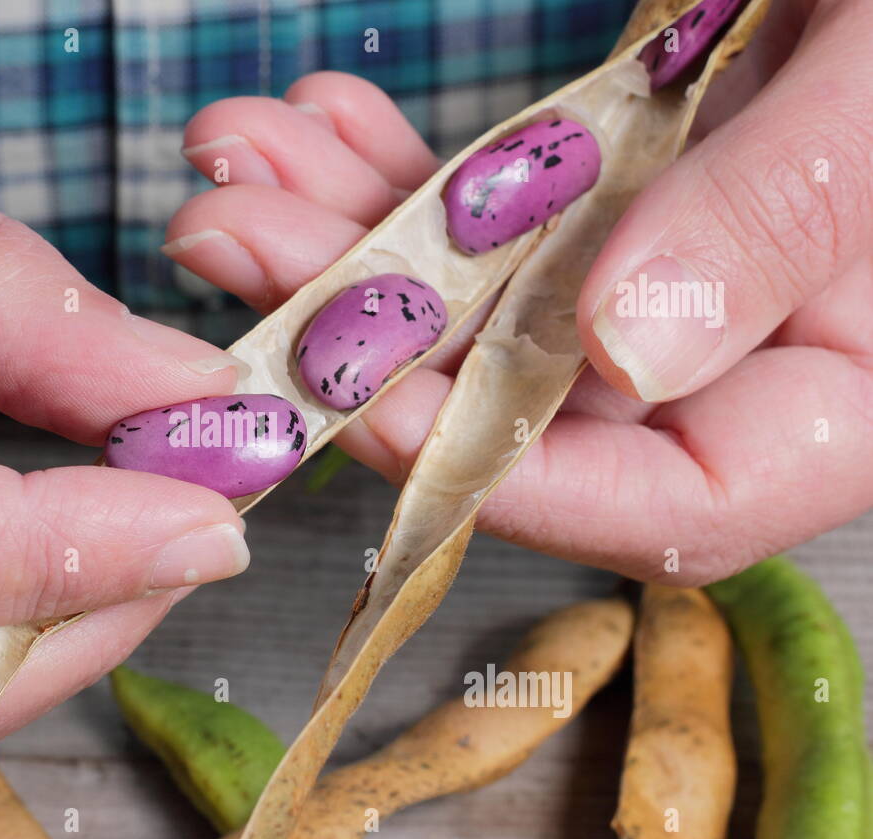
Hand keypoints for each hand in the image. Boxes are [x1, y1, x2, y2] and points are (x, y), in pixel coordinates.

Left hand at [165, 0, 871, 584]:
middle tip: (237, 234)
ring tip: (243, 155)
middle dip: (367, 324)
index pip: (669, 504)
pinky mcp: (629, 203)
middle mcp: (749, 360)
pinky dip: (413, 173)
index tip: (371, 397)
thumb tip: (628, 351)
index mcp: (846, 394)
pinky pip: (507, 217)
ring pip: (487, 303)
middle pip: (529, 401)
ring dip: (354, 233)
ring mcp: (677, 279)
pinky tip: (328, 124)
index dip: (504, 469)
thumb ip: (782, 218)